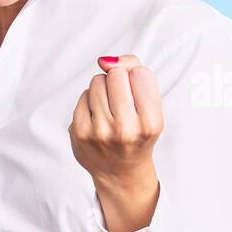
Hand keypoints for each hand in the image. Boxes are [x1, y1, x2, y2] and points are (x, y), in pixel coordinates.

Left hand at [69, 54, 163, 186]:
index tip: (137, 95)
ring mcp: (100, 132)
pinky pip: (83, 95)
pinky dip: (90, 101)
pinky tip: (97, 118)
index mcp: (151, 123)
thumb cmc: (138, 132)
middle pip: (116, 74)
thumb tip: (105, 60)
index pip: (140, 73)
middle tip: (122, 103)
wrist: (120, 171)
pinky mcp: (79, 132)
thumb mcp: (151, 107)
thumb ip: (137, 73)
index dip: (137, 78)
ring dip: (103, 89)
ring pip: (97, 81)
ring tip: (110, 110)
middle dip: (119, 81)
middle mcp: (126, 130)